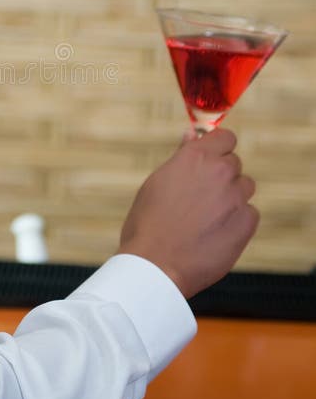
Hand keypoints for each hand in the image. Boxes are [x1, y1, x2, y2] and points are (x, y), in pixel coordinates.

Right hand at [118, 128, 257, 297]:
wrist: (155, 264)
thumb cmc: (148, 223)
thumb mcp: (157, 182)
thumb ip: (181, 157)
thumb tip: (192, 134)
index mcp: (195, 157)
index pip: (225, 137)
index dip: (218, 149)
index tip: (210, 160)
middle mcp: (219, 172)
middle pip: (234, 164)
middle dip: (221, 177)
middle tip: (200, 198)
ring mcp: (235, 197)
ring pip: (244, 188)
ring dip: (231, 198)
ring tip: (207, 218)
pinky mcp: (247, 223)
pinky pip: (250, 214)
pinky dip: (237, 222)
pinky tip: (216, 234)